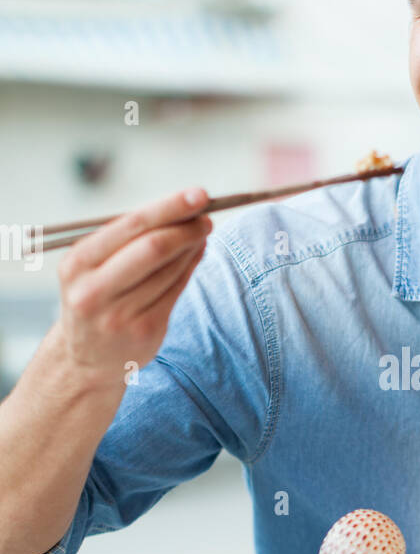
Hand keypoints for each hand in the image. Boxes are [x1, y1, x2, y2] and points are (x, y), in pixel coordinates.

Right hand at [57, 187, 212, 387]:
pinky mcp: (145, 331)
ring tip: (202, 232)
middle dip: (186, 228)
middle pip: (154, 248)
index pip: (132, 226)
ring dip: (192, 247)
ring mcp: (120, 314)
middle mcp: (94, 290)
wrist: (85, 358)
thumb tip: (182, 210)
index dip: (170, 208)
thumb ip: (129, 239)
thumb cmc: (95, 297)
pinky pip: (176, 291)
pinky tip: (196, 255)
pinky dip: (190, 268)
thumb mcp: (92, 266)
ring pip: (169, 269)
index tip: (199, 195)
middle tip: (207, 217)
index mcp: (78, 264)